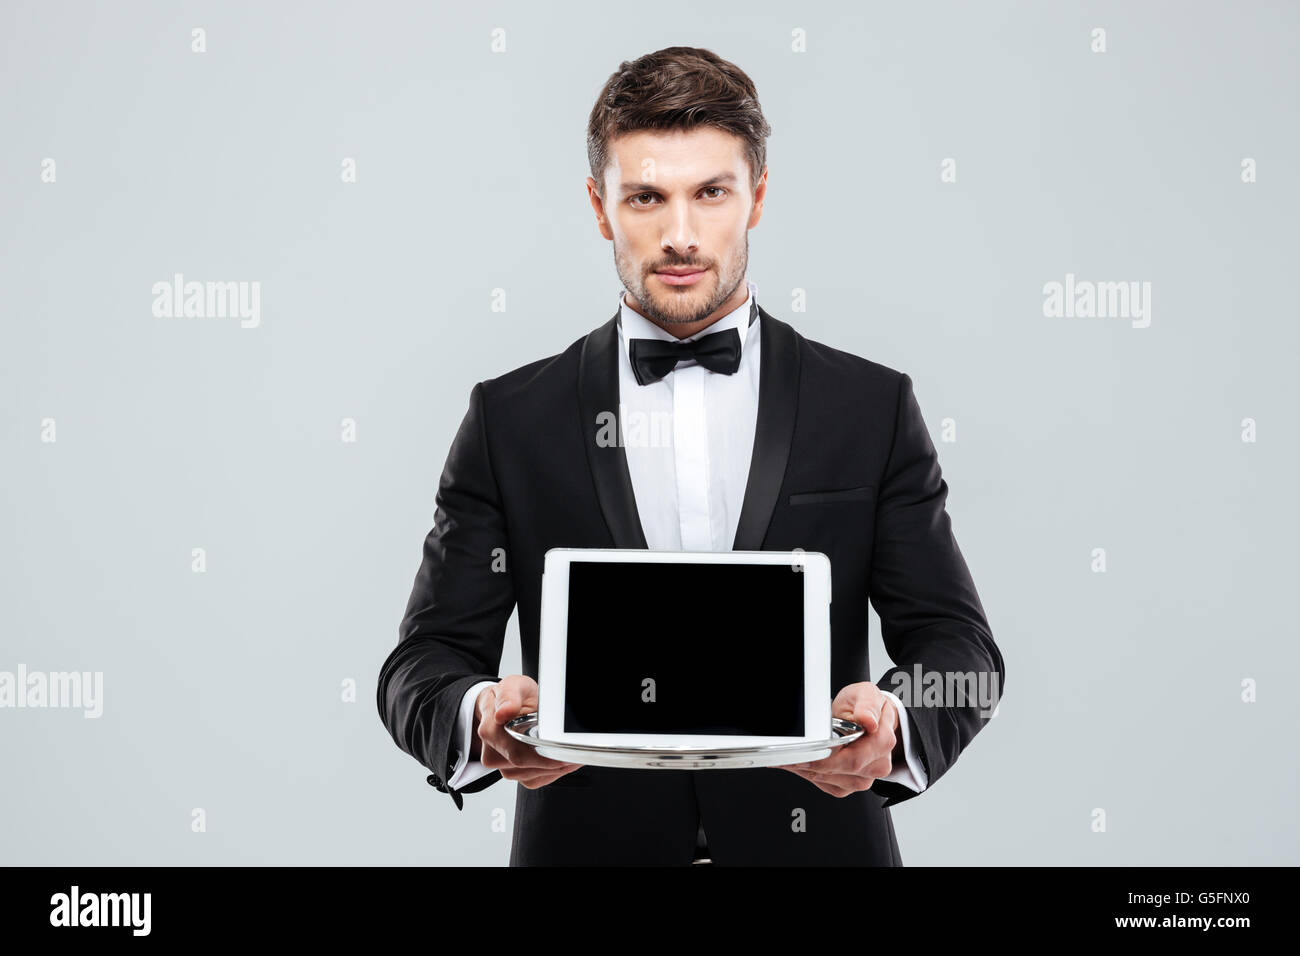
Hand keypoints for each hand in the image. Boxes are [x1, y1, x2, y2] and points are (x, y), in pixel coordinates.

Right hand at [473, 674, 582, 787]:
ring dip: (555, 767)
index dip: (544, 756)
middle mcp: (492, 752)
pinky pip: (534, 780)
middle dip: (554, 761)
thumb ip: (509, 697)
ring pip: (533, 776)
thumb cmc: (511, 697)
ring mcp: (502, 766)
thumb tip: (503, 712)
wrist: (503, 706)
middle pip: (527, 767)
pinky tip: (560, 758)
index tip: (565, 753)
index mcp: (490, 731)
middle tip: (575, 751)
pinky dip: (552, 772)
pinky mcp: (512, 773)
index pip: (517, 754)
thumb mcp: (513, 686)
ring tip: (568, 750)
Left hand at [779, 682, 900, 797]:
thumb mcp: (866, 694)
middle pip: (840, 771)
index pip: (853, 759)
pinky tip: (802, 762)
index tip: (806, 753)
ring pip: (831, 781)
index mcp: (882, 742)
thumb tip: (868, 720)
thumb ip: (867, 706)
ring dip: (807, 770)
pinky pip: (828, 785)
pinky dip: (811, 774)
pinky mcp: (851, 784)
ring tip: (791, 756)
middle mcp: (877, 764)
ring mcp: (865, 777)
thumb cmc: (865, 706)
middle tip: (789, 754)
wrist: (870, 718)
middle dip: (812, 763)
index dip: (826, 758)